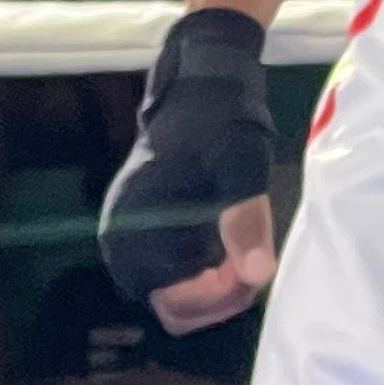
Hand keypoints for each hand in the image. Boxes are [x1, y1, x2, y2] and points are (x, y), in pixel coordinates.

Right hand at [99, 8, 276, 327]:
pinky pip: (173, 270)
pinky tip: (235, 249)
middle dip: (219, 298)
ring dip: (214, 288)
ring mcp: (134, 235)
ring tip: (251, 257)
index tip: (256, 272)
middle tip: (259, 267)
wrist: (201, 80)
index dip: (220, 296)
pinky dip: (204, 271)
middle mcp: (125, 240)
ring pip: (174, 292)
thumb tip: (258, 274)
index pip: (174, 299)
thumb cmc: (221, 115)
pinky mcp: (148, 228)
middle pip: (172, 304)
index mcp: (137, 227)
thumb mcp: (242, 161)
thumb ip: (246, 217)